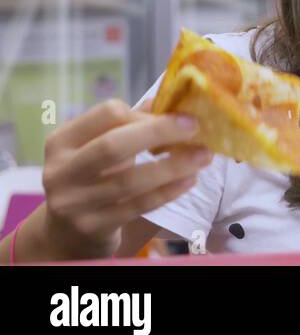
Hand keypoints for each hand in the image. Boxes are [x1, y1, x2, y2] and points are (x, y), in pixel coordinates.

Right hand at [40, 97, 211, 257]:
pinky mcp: (92, 227)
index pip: (106, 115)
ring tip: (203, 156)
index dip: (144, 114)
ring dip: (172, 166)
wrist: (66, 233)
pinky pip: (137, 206)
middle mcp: (61, 171)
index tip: (176, 116)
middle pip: (112, 146)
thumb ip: (130, 124)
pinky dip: (167, 191)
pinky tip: (189, 180)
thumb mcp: (98, 148)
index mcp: (62, 141)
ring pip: (129, 181)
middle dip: (159, 133)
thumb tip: (169, 100)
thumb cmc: (91, 179)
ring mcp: (73, 203)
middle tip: (195, 127)